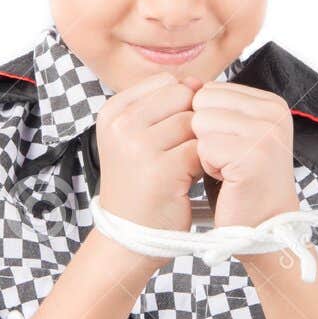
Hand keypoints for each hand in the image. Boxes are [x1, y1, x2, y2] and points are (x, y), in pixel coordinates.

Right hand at [94, 71, 205, 231]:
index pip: (167, 82)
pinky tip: (190, 179)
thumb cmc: (140, 184)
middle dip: (192, 122)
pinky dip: (205, 163)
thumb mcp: (137, 137)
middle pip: (183, 97)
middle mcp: (120, 124)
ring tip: (184, 167)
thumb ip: (164, 106)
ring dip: (199, 144)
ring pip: (195, 123)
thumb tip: (198, 82)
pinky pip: (202, 149)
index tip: (170, 134)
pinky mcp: (161, 169)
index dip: (182, 105)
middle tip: (181, 151)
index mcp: (112, 111)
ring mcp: (138, 146)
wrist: (129, 237)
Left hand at [189, 82, 299, 229]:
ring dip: (205, 152)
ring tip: (227, 169)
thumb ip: (215, 107)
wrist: (259, 227)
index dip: (208, 123)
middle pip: (202, 103)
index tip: (229, 147)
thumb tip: (185, 81)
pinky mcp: (254, 155)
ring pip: (200, 123)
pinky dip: (208, 168)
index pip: (209, 90)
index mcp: (270, 102)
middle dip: (204, 135)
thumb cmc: (239, 183)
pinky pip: (203, 147)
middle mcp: (273, 112)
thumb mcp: (231, 134)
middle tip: (227, 161)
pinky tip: (228, 180)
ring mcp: (267, 132)